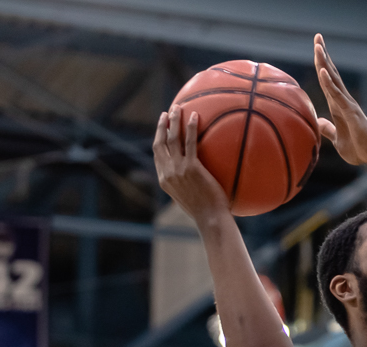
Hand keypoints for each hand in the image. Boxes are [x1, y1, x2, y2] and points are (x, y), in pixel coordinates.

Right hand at [152, 105, 229, 219]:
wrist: (209, 218)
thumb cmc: (205, 211)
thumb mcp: (189, 197)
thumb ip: (187, 183)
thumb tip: (195, 175)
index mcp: (164, 180)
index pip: (157, 155)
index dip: (158, 138)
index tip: (162, 127)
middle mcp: (167, 173)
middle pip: (159, 143)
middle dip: (162, 125)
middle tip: (167, 113)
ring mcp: (178, 169)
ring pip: (172, 138)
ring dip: (174, 120)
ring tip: (178, 108)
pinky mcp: (191, 167)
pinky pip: (190, 142)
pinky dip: (191, 127)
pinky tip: (196, 116)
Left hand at [314, 34, 366, 166]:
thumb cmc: (358, 149)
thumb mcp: (337, 139)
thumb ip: (328, 129)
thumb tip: (318, 122)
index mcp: (337, 106)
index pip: (327, 81)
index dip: (321, 65)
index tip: (316, 48)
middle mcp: (343, 101)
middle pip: (330, 74)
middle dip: (323, 55)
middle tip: (317, 37)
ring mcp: (348, 105)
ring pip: (334, 80)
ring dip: (324, 63)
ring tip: (318, 46)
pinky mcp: (351, 113)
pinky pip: (337, 96)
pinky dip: (329, 84)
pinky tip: (322, 72)